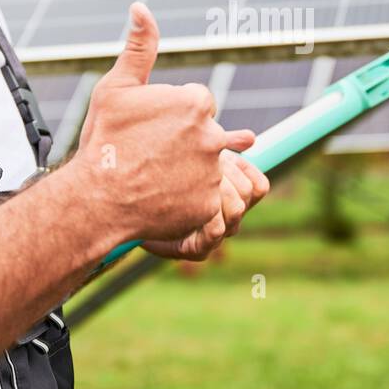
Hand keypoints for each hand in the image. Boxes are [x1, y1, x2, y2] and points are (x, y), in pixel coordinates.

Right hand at [70, 2, 254, 242]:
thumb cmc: (104, 140)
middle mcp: (212, 136)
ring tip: (155, 178)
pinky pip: (204, 199)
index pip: (198, 103)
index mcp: (195, 103)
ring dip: (187, 170)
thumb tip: (141, 8)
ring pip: (205, 167)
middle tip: (150, 155)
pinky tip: (161, 198)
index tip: (150, 128)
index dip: (171, 115)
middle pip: (206, 134)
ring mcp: (212, 173)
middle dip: (184, 142)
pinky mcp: (208, 206)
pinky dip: (186, 199)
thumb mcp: (116, 88)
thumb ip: (138, 47)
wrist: (95, 199)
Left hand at [141, 149, 270, 260]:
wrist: (129, 206)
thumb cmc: (162, 178)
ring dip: (214, 188)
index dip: (241, 166)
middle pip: (247, 194)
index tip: (218, 153)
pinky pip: (217, 231)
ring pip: (237, 210)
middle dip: (223, 172)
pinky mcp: (198, 250)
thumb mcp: (193, 155)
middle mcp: (230, 220)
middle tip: (199, 162)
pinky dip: (205, 213)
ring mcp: (217, 237)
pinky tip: (184, 199)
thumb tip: (251, 139)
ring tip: (188, 178)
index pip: (258, 185)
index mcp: (234, 198)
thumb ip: (223, 145)